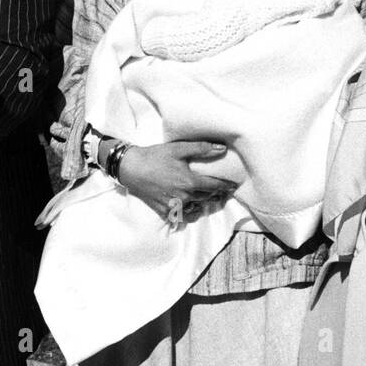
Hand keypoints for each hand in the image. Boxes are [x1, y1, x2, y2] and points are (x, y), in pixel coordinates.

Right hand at [116, 141, 236, 218]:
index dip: (226, 186)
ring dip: (205, 204)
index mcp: (189, 181)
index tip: (233, 185)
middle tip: (224, 192)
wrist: (131, 168)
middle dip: (217, 195)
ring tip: (210, 199)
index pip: (215, 186)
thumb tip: (222, 148)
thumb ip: (201, 149)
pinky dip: (190, 213)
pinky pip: (183, 216)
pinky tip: (192, 208)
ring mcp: (174, 206)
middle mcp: (184, 197)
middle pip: (207, 198)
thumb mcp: (178, 148)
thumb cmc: (155, 156)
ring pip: (196, 208)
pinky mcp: (164, 211)